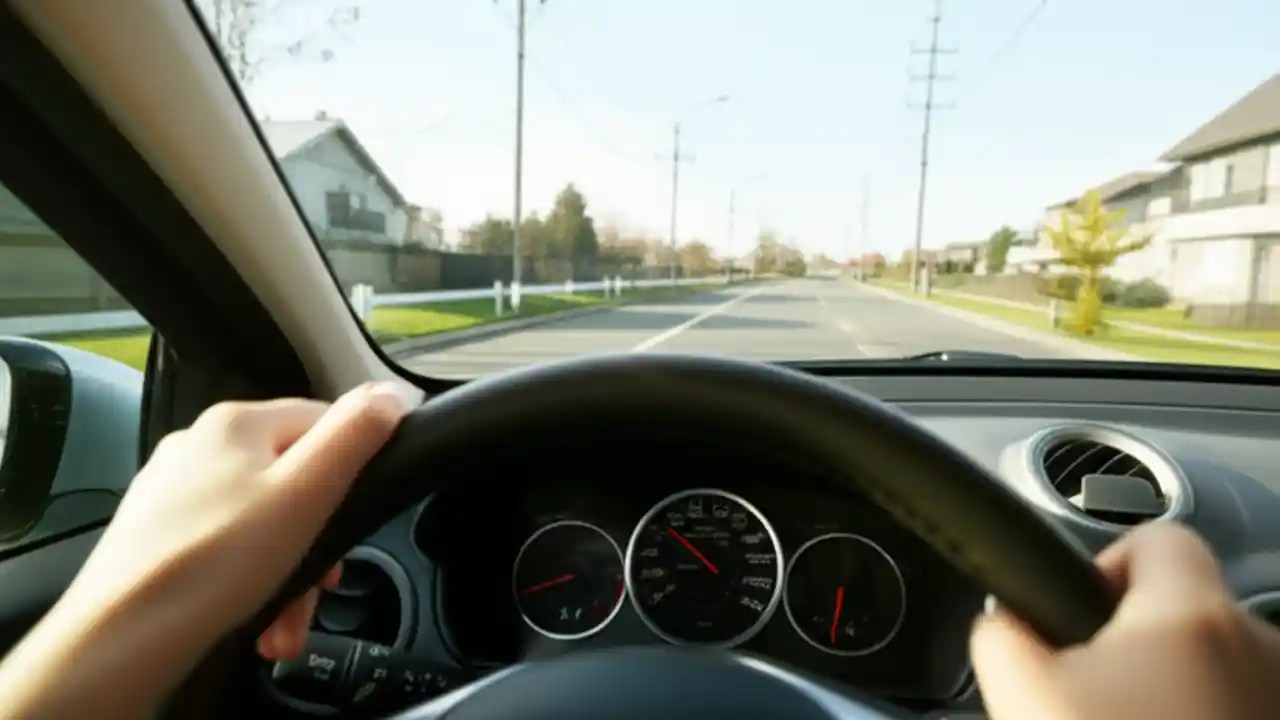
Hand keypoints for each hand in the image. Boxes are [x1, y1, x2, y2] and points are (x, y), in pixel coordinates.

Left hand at [0, 382, 408, 718]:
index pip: (324, 422)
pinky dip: (249, 581)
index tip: (354, 521)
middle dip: (317, 541)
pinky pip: (225, 548)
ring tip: (287, 619)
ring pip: (260, 521)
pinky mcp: (158, 533)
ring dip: (287, 572)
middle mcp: (199, 446)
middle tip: (322, 586)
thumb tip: (390, 395)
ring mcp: (174, 490)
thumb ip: (355, 436)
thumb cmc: (215, 563)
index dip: (351, 472)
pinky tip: (254, 616)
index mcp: (236, 422)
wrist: (121, 636)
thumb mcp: (307, 492)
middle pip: (292, 481)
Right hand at [971, 522, 1279, 719]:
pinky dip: (1204, 717)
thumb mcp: (1023, 696)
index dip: (1108, 565)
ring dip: (1179, 693)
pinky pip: (1237, 706)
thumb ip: (1001, 633)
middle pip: (1187, 611)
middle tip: (1099, 698)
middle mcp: (1261, 645)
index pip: (1157, 537)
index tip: (1082, 619)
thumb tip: (1004, 622)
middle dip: (1140, 647)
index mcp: (1192, 612)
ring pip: (1216, 671)